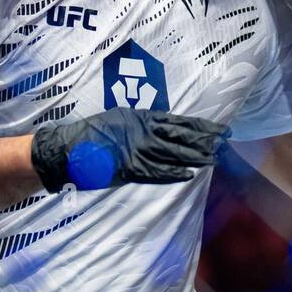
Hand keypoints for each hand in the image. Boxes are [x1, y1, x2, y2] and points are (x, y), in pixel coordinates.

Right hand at [30, 108, 228, 192]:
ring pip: (173, 154)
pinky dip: (173, 173)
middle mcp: (143, 132)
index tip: (220, 129)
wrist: (66, 148)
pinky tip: (189, 174)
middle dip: (205, 140)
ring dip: (195, 157)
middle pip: (182, 137)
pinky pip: (156, 172)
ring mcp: (137, 150)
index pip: (180, 122)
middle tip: (225, 142)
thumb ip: (142, 123)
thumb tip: (163, 127)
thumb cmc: (92, 133)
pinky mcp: (129, 169)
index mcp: (142, 117)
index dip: (201, 126)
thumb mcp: (120, 118)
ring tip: (214, 158)